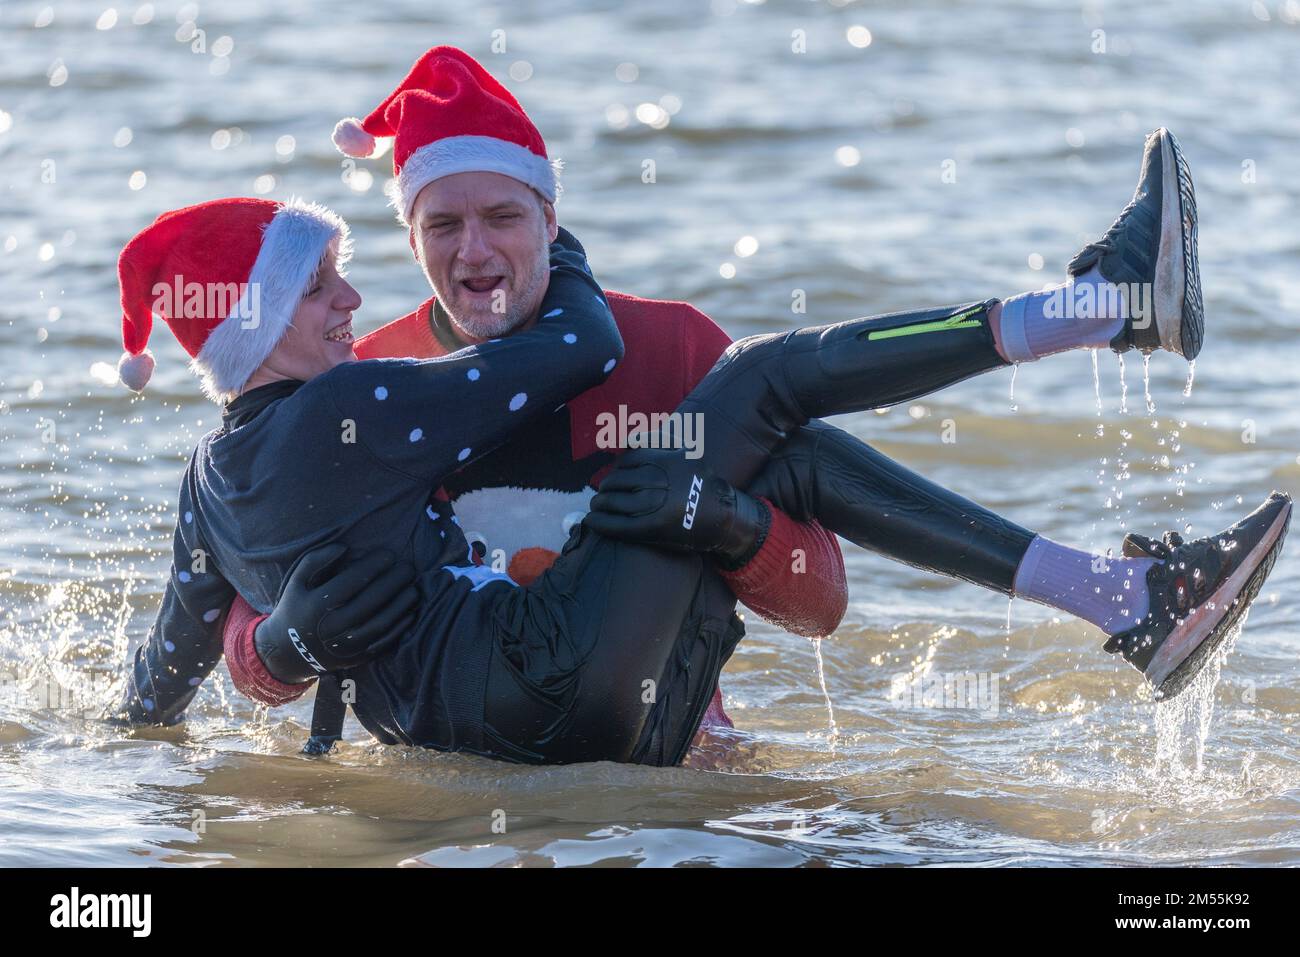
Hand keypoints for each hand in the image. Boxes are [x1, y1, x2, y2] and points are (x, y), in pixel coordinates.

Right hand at [254, 544, 418, 683]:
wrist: (290, 651)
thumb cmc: (297, 606)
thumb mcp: (297, 581)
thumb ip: (315, 560)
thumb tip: (344, 547)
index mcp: (316, 606)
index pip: (351, 582)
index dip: (373, 566)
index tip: (390, 554)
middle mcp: (331, 628)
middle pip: (370, 602)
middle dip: (393, 582)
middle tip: (408, 568)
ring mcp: (345, 646)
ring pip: (380, 623)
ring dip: (401, 604)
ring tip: (414, 588)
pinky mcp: (357, 658)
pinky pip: (383, 643)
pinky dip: (400, 627)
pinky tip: (410, 611)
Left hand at [585, 444, 769, 567]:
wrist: (725, 516)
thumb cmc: (701, 484)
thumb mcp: (686, 453)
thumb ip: (658, 440)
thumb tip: (627, 439)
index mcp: (665, 461)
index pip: (628, 461)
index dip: (617, 470)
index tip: (614, 477)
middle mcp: (659, 481)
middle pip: (618, 481)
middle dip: (605, 487)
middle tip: (601, 493)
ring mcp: (656, 505)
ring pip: (615, 501)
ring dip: (599, 504)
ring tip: (596, 506)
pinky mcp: (652, 528)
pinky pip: (619, 524)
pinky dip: (601, 523)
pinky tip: (592, 521)